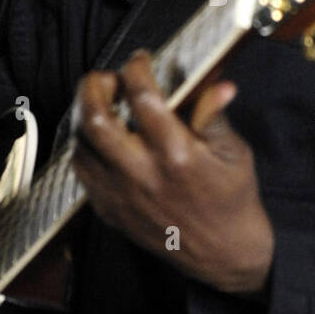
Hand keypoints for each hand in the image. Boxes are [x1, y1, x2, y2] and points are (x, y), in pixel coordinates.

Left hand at [71, 51, 273, 294]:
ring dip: (84, 114)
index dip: (136, 69)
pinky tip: (99, 135)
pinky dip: (83, 145)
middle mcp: (143, 174)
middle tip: (107, 77)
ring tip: (101, 102)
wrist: (223, 254)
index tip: (141, 60)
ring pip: (80, 144)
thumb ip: (216, 116)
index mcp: (178, 155)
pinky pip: (80, 170)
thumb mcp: (234, 153)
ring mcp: (121, 194)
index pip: (144, 98)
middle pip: (96, 119)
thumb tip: (217, 83)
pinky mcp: (109, 210)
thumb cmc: (231, 199)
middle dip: (94, 86)